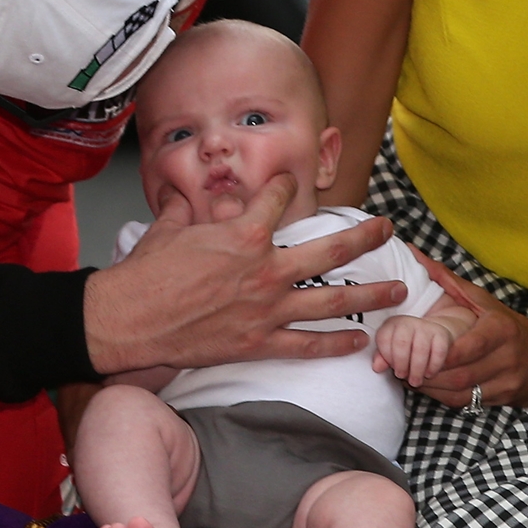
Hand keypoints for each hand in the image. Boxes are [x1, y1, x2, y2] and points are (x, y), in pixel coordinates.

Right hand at [83, 173, 405, 374]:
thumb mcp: (168, 228)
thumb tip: (185, 196)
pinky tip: (359, 342)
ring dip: (370, 294)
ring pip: (333, 301)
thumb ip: (186, 210)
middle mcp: (265, 270)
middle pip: (330, 251)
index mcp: (244, 233)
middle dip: (365, 238)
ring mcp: (267, 309)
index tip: (290, 182)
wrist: (129, 319)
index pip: (277, 200)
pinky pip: (307, 345)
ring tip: (399, 290)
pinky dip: (335, 345)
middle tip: (388, 230)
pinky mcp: (258, 343)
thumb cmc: (146, 273)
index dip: (284, 187)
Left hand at [373, 315, 451, 387]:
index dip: (387, 357)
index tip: (391, 368)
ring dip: (417, 369)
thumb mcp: (391, 350)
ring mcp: (426, 326)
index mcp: (391, 324)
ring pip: (420, 349)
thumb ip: (382, 358)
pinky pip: (438, 351)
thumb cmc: (408, 346)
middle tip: (403, 376)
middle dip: (401, 364)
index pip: (384, 338)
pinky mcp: (442, 334)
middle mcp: (408, 322)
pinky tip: (429, 374)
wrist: (433, 333)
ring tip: (415, 381)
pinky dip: (433, 366)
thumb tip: (377, 367)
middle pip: (401, 343)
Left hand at [397, 248, 527, 407]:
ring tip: (408, 377)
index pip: (472, 346)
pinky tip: (428, 387)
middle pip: (462, 374)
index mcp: (502, 329)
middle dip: (429, 374)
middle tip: (402, 367)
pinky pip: (468, 403)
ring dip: (432, 389)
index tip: (418, 352)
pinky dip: (443, 397)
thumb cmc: (504, 323)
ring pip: (463, 393)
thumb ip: (446, 280)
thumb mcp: (481, 299)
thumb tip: (413, 254)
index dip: (443, 355)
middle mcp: (508, 357)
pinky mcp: (504, 400)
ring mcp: (508, 382)